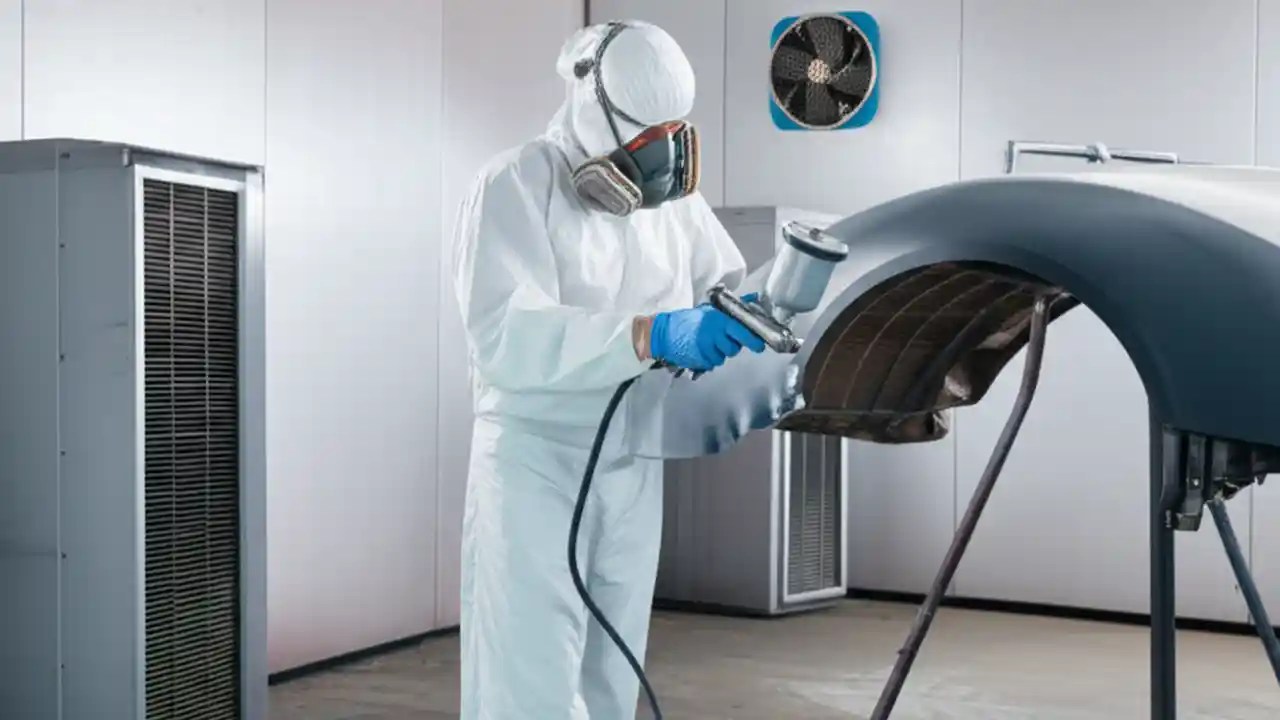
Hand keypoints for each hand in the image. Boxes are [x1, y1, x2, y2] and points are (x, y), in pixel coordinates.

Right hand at [649, 299, 766, 371]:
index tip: (760, 345)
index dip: (752, 340)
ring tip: (708, 343)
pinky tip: (701, 349)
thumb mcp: (710, 310)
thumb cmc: (688, 320)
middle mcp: (713, 334)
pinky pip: (713, 363)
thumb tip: (755, 298)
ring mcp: (706, 348)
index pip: (741, 331)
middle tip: (723, 339)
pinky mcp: (700, 360)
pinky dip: (710, 358)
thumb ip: (734, 307)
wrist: (664, 333)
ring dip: (720, 352)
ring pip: (723, 356)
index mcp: (718, 320)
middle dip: (732, 345)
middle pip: (734, 348)